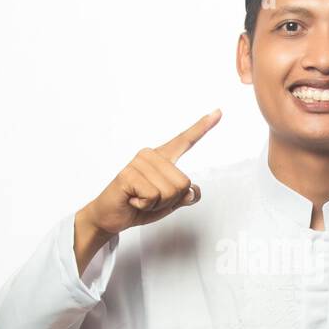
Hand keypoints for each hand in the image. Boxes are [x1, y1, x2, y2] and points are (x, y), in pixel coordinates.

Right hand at [73, 109, 219, 275]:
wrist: (110, 217)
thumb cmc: (138, 206)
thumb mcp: (168, 204)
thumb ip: (184, 197)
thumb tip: (193, 192)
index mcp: (162, 158)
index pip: (185, 141)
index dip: (202, 127)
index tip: (218, 112)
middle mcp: (150, 155)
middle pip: (183, 183)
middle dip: (170, 201)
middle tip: (148, 200)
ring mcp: (138, 163)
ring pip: (170, 192)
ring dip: (156, 205)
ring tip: (139, 200)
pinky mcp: (128, 175)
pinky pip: (153, 196)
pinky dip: (145, 206)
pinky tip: (132, 201)